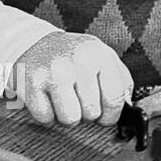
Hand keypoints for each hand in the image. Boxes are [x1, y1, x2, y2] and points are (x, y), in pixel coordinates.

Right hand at [12, 32, 133, 126]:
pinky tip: (47, 99)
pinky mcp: (30, 83)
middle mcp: (76, 61)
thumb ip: (121, 82)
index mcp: (99, 55)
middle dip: (86, 112)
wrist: (34, 42)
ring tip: (64, 100)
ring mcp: (52, 72)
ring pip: (69, 119)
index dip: (111, 115)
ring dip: (67, 115)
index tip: (104, 115)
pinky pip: (45, 118)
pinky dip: (47, 114)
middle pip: (91, 113)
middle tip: (77, 99)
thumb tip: (129, 110)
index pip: (115, 100)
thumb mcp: (103, 58)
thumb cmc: (74, 57)